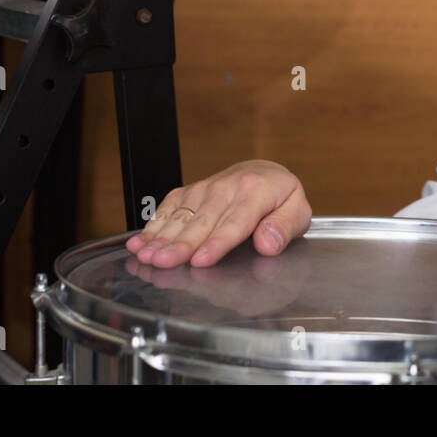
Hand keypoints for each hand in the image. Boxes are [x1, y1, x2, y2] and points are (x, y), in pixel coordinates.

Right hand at [124, 160, 311, 268]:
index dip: (216, 243)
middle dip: (180, 244)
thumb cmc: (281, 199)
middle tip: (163, 263)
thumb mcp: (298, 211)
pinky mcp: (190, 192)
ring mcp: (205, 188)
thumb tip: (267, 243)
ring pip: (181, 216)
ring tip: (144, 256)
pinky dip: (152, 226)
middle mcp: (226, 188)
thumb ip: (284, 227)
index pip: (234, 223)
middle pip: (201, 222)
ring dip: (160, 238)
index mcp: (256, 193)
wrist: (265, 173)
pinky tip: (138, 242)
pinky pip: (168, 208)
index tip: (201, 260)